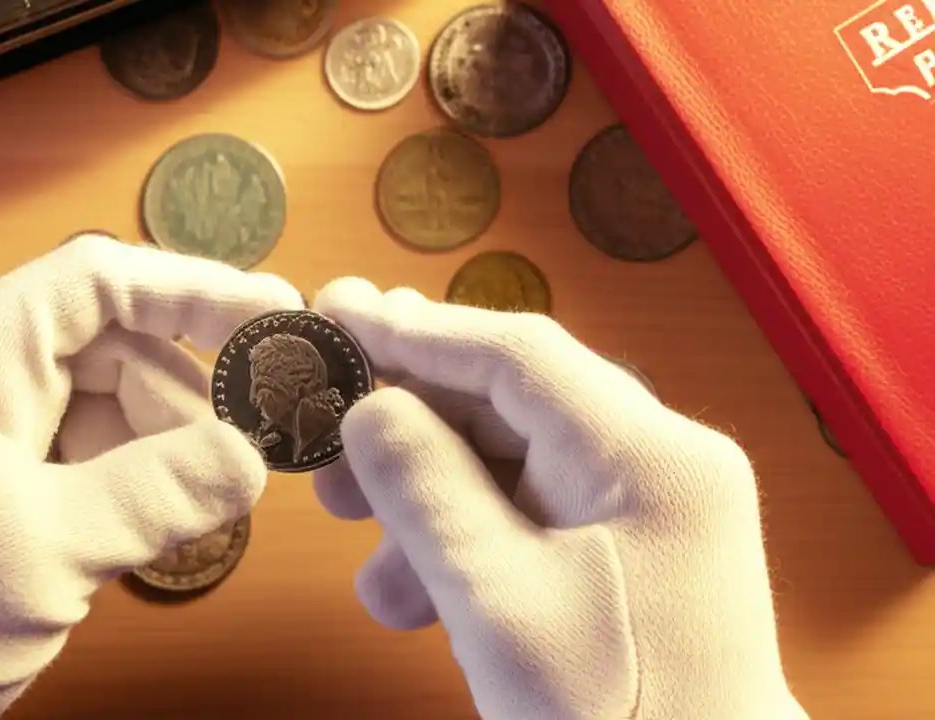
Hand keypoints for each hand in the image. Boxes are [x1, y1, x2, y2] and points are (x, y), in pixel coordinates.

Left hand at [0, 235, 301, 719]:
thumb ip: (158, 494)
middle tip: (237, 463)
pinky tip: (140, 528)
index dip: (193, 289)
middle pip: (111, 347)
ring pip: (108, 401)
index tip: (273, 314)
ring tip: (182, 514)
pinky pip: (85, 447)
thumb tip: (250, 459)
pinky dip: (128, 481)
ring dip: (158, 452)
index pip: (93, 283)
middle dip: (179, 405)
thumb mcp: (45, 551)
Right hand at [311, 279, 806, 719]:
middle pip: (508, 402)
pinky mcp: (625, 549)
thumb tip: (369, 407)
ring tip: (344, 516)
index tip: (334, 313)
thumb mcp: (496, 602)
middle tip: (320, 424)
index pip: (518, 356)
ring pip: (508, 459)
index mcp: (653, 457)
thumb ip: (426, 490)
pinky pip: (527, 512)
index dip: (415, 331)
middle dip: (407, 419)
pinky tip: (406, 586)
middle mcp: (659, 463)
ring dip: (422, 488)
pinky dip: (461, 537)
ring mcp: (646, 507)